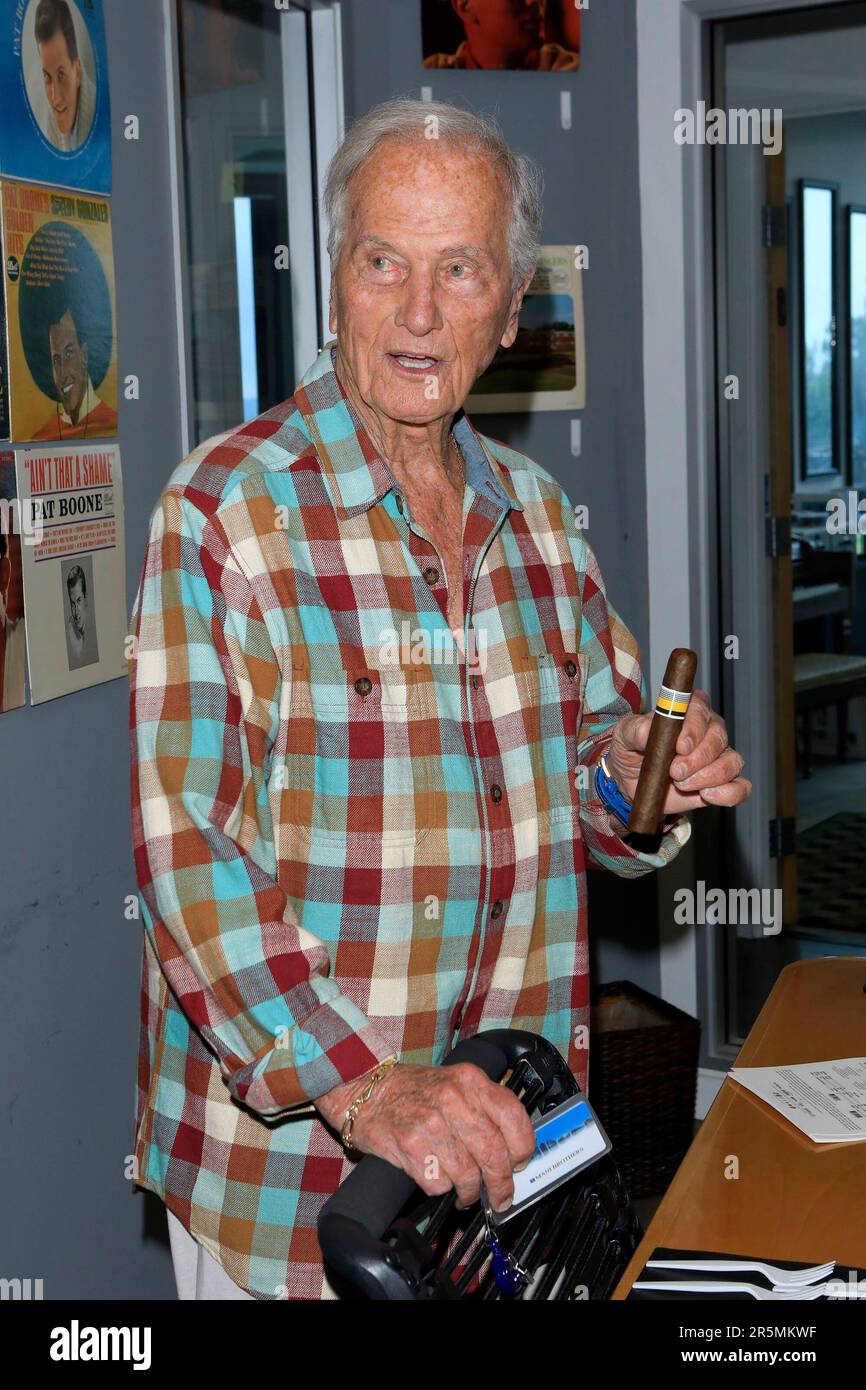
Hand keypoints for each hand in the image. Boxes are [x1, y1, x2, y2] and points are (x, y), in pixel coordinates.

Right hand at [314, 1061, 535, 1211]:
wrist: (365, 1091)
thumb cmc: (412, 1090)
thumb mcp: (454, 1083)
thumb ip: (484, 1107)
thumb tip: (513, 1151)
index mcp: (471, 1080)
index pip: (514, 1117)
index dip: (523, 1148)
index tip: (520, 1163)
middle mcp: (454, 1099)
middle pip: (495, 1154)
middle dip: (502, 1184)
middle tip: (500, 1196)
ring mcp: (431, 1122)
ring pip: (469, 1175)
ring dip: (470, 1192)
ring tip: (464, 1191)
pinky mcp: (410, 1146)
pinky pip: (439, 1184)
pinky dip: (440, 1189)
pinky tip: (436, 1178)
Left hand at [606, 688, 751, 816]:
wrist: (632, 781)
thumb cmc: (631, 750)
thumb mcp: (625, 736)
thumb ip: (635, 730)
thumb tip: (647, 731)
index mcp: (687, 710)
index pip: (700, 710)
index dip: (693, 728)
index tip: (680, 746)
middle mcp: (708, 730)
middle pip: (717, 738)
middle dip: (698, 759)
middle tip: (675, 772)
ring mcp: (719, 756)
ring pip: (731, 762)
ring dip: (709, 777)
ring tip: (682, 785)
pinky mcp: (724, 782)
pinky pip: (740, 787)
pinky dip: (729, 793)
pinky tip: (707, 796)